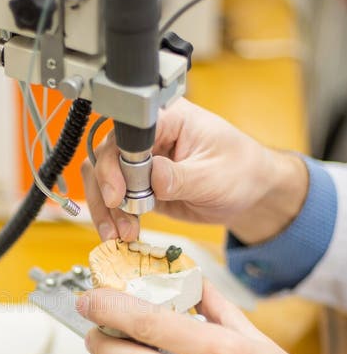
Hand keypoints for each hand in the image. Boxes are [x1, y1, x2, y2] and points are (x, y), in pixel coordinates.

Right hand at [81, 98, 308, 244]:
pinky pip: (113, 198)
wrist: (251, 190)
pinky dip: (112, 217)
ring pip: (102, 179)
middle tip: (118, 220)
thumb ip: (179, 177)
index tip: (118, 194)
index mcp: (168, 119)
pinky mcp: (138, 184)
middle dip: (105, 192)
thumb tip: (150, 178)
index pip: (126, 136)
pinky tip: (121, 233)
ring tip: (119, 234)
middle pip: (105, 156)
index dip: (115, 164)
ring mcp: (140, 161)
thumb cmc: (241, 170)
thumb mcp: (214, 175)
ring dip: (105, 209)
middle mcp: (147, 136)